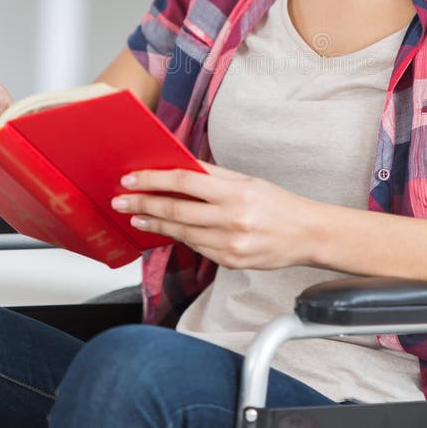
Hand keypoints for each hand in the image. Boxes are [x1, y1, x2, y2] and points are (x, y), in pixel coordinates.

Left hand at [111, 161, 321, 269]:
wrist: (305, 234)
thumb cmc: (277, 203)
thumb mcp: (247, 181)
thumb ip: (213, 176)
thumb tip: (179, 167)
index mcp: (235, 192)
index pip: (184, 182)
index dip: (153, 180)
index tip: (131, 179)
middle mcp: (231, 218)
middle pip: (176, 209)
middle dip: (143, 204)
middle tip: (120, 200)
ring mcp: (229, 243)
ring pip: (181, 232)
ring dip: (154, 223)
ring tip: (136, 215)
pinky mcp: (229, 261)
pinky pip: (196, 247)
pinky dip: (178, 236)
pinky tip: (166, 229)